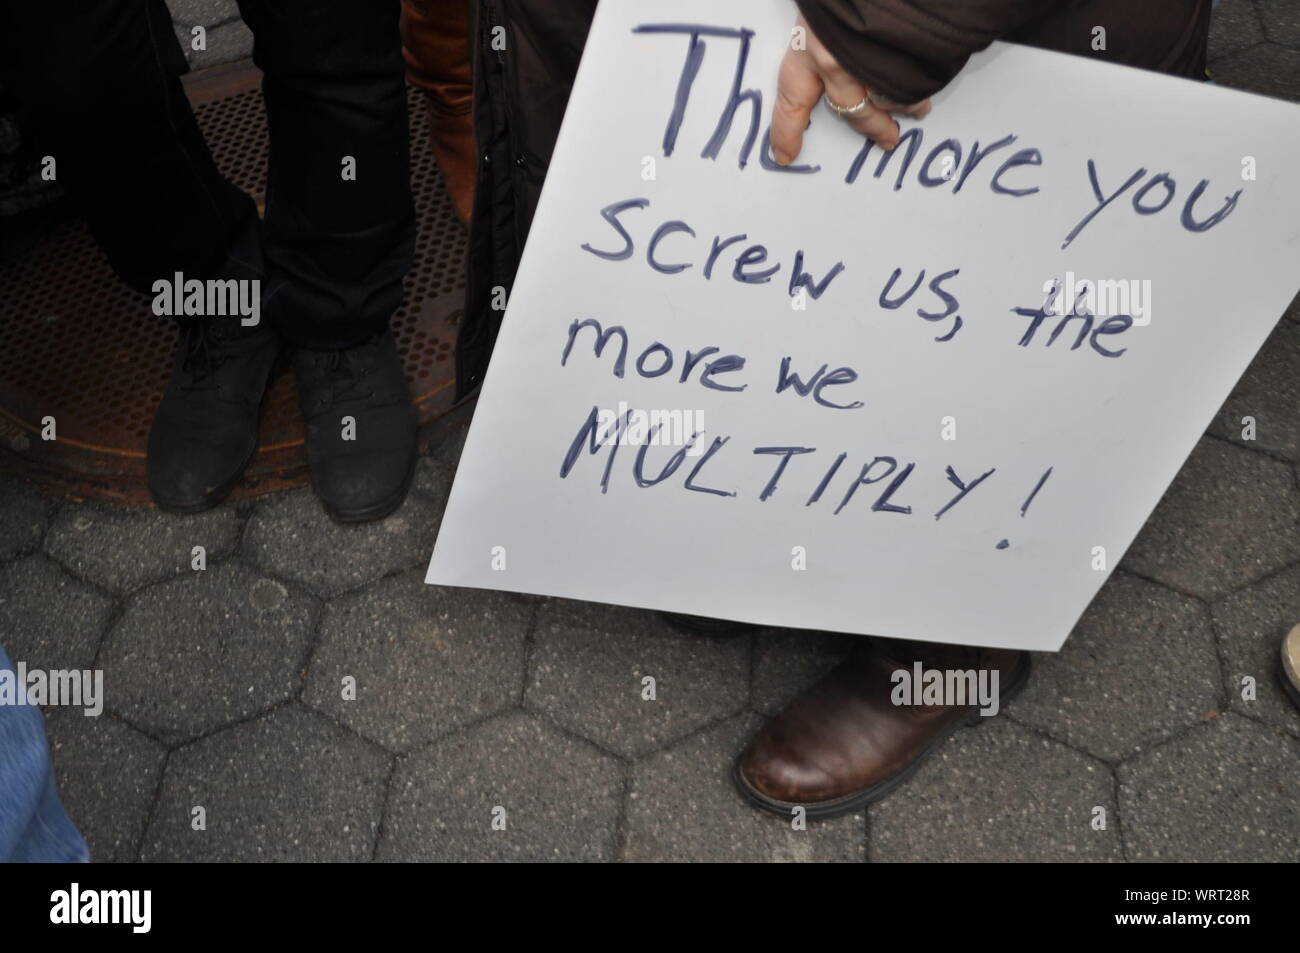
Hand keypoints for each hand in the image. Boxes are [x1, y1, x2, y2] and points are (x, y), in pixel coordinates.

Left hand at [771, 15, 931, 164]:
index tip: (785, 155)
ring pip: (892, 97)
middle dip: (874, 127)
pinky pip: (918, 79)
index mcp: (810, 48)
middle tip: (886, 139)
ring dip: (908, 104)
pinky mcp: (913, 57)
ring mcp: (878, 63)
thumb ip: (820, 30)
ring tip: (917, 107)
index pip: (791, 101)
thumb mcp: (821, 5)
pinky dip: (924, 82)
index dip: (787, 132)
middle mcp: (841, 64)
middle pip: (855, 110)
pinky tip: (928, 79)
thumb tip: (828, 48)